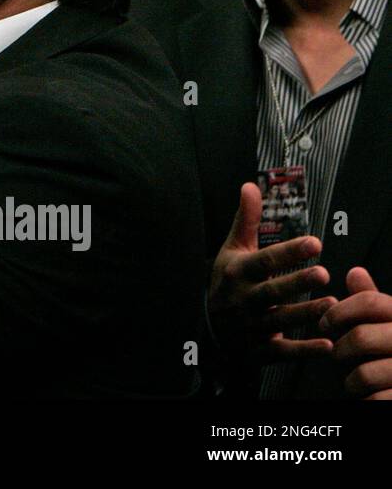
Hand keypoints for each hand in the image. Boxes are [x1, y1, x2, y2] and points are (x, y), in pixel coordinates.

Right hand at [207, 183, 335, 362]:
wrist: (206, 328)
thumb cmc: (226, 282)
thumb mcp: (231, 250)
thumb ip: (245, 220)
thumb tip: (250, 186)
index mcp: (239, 273)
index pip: (264, 260)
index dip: (288, 252)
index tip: (314, 243)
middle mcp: (243, 299)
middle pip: (271, 291)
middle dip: (296, 283)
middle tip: (323, 274)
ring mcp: (250, 325)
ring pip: (279, 320)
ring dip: (304, 313)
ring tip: (331, 304)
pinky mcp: (258, 349)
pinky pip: (282, 351)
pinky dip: (304, 350)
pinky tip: (327, 344)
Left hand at [321, 268, 391, 398]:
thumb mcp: (390, 324)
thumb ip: (373, 303)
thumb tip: (355, 272)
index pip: (371, 302)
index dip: (340, 311)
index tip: (325, 323)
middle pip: (361, 336)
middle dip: (341, 349)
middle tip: (340, 356)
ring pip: (365, 373)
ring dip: (351, 381)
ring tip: (356, 381)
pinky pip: (377, 399)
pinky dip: (367, 399)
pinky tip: (372, 396)